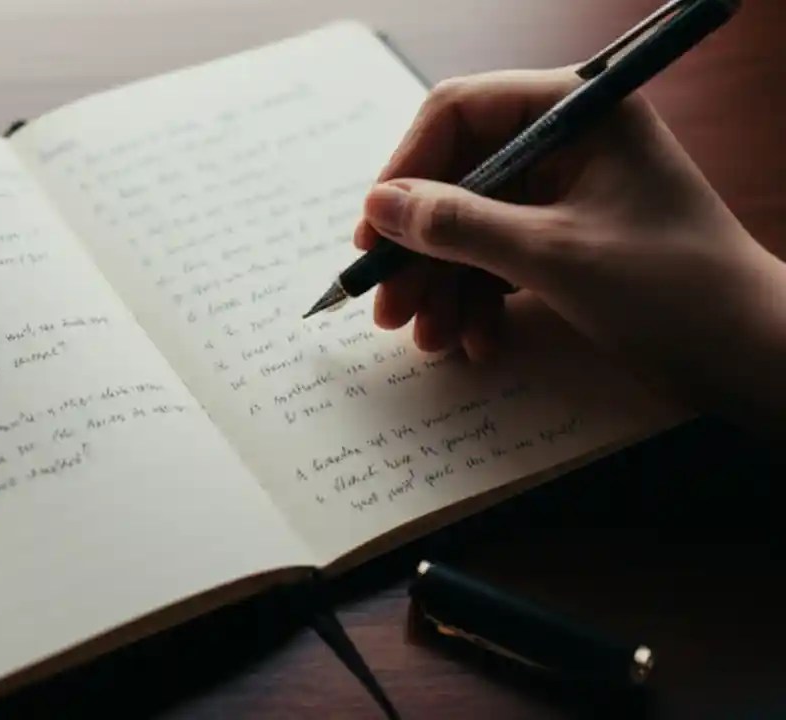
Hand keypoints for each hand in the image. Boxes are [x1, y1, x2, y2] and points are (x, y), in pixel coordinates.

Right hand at [355, 67, 785, 427]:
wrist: (749, 357)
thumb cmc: (671, 289)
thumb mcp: (551, 255)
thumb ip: (457, 225)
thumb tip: (377, 207)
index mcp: (575, 111)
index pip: (461, 113)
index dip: (406, 170)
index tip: (374, 233)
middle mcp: (565, 142)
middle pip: (457, 178)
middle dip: (420, 250)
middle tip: (387, 308)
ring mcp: (565, 192)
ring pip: (471, 227)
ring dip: (443, 286)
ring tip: (430, 341)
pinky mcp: (566, 240)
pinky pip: (498, 259)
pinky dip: (479, 301)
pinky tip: (475, 343)